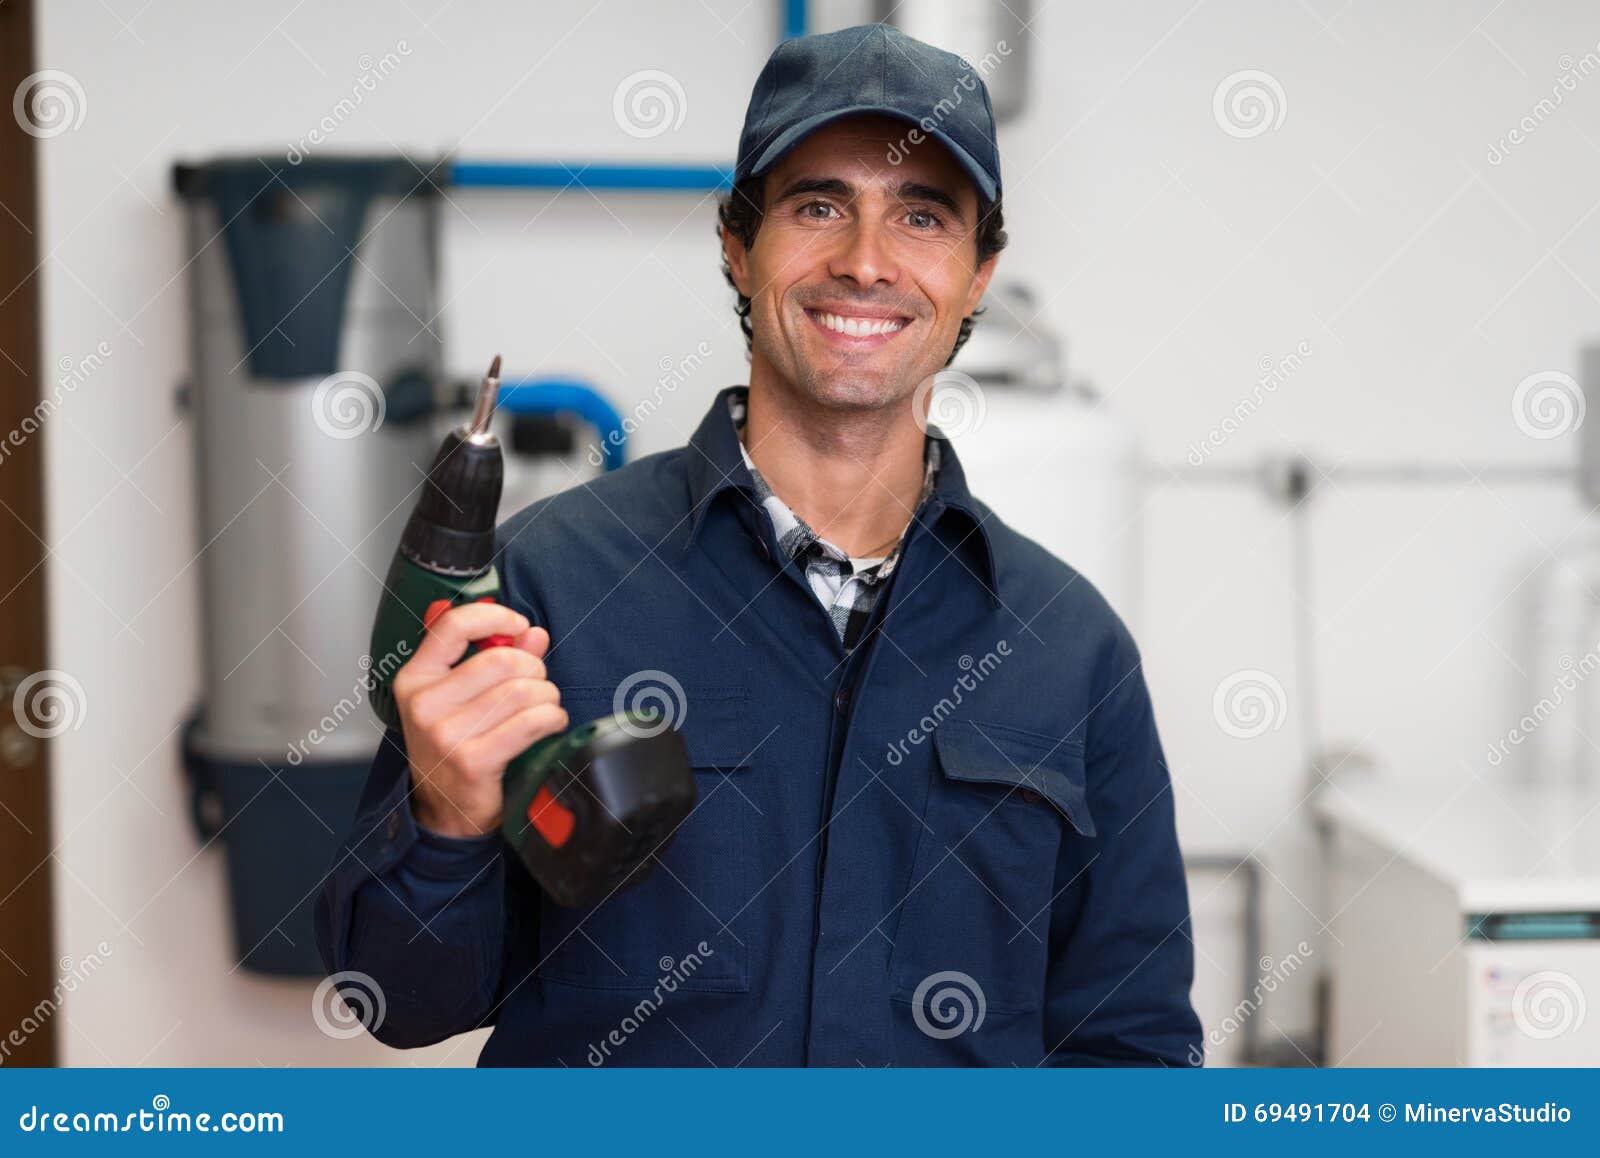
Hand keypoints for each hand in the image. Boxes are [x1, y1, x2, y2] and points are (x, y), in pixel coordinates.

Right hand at [390, 601, 567, 837]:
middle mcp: (424, 704)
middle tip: (537, 684)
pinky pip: (531, 722)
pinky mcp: (473, 760)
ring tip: (545, 707)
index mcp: (415, 679)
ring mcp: (445, 734)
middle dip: (534, 669)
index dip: (495, 616)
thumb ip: (497, 659)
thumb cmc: (455, 748)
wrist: (444, 811)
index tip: (518, 624)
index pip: (453, 624)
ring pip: (521, 691)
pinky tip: (551, 723)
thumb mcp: (462, 699)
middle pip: (501, 660)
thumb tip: (534, 634)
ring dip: (547, 696)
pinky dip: (552, 718)